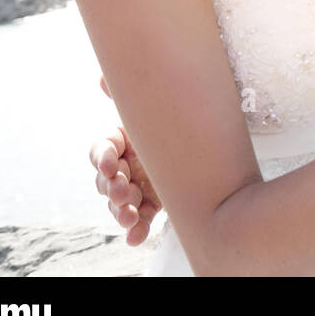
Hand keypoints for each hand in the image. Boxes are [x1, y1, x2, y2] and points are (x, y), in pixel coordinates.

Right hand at [92, 79, 162, 245]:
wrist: (212, 142)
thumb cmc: (177, 117)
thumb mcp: (157, 106)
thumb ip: (131, 93)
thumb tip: (102, 77)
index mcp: (121, 140)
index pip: (102, 150)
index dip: (104, 158)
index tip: (114, 164)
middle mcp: (125, 165)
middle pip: (106, 180)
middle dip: (111, 187)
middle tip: (123, 191)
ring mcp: (137, 186)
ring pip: (118, 203)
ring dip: (119, 211)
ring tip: (128, 217)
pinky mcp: (152, 204)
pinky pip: (139, 220)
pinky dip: (135, 230)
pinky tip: (136, 238)